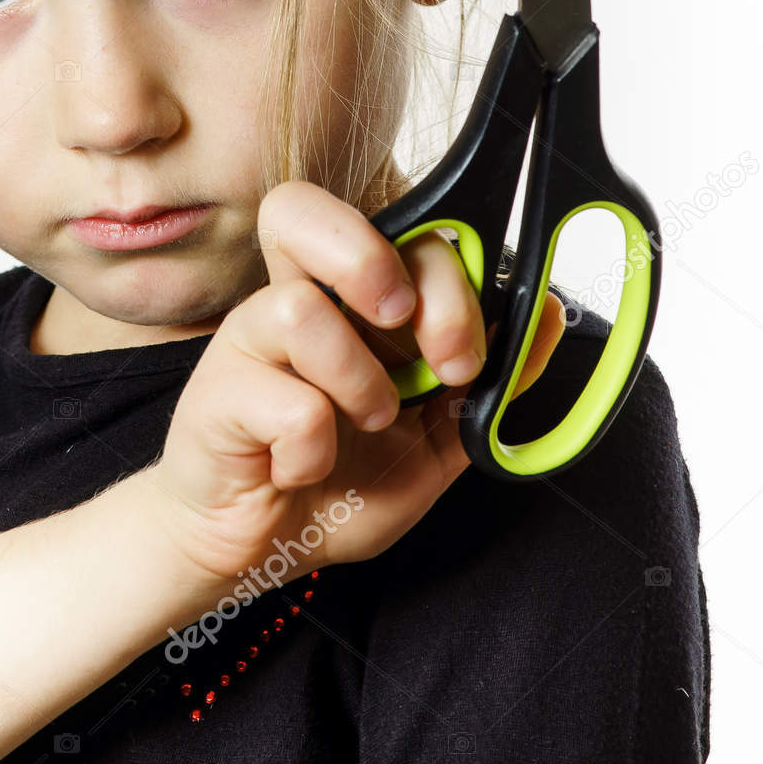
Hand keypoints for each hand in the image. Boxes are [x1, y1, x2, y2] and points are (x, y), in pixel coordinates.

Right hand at [142, 180, 564, 586]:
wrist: (257, 554)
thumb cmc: (336, 483)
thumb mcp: (435, 439)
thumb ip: (488, 380)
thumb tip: (547, 311)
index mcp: (342, 299)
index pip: (381, 222)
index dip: (438, 265)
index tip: (462, 350)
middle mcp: (286, 301)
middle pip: (299, 208)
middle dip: (372, 263)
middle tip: (407, 333)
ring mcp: (244, 344)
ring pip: (300, 309)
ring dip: (356, 384)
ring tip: (358, 426)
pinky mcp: (215, 396)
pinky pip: (289, 405)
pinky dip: (313, 454)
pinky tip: (299, 469)